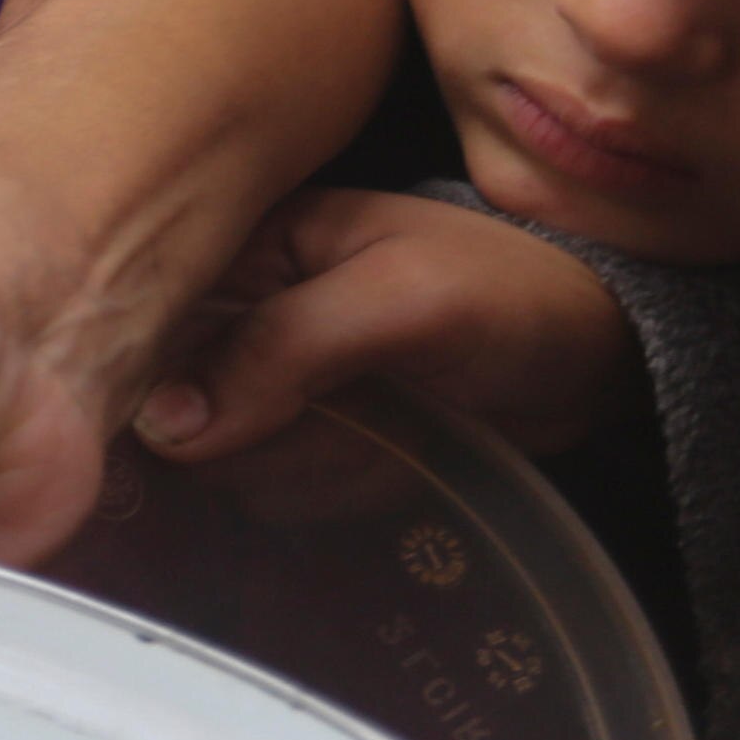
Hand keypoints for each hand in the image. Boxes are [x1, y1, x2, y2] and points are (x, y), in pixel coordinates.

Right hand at [136, 188, 632, 463]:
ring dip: (315, 465)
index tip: (246, 408)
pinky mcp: (301, 440)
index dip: (165, 382)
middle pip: (175, 410)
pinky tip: (396, 453)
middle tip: (360, 408)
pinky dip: (340, 486)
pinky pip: (275, 491)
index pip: (142, 324)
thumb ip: (279, 349)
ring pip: (224, 464)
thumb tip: (163, 425)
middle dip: (272, 434)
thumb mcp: (397, 300)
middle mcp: (231, 315)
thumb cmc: (505, 294)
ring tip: (393, 424)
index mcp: (235, 248)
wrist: (597, 356)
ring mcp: (264, 384)